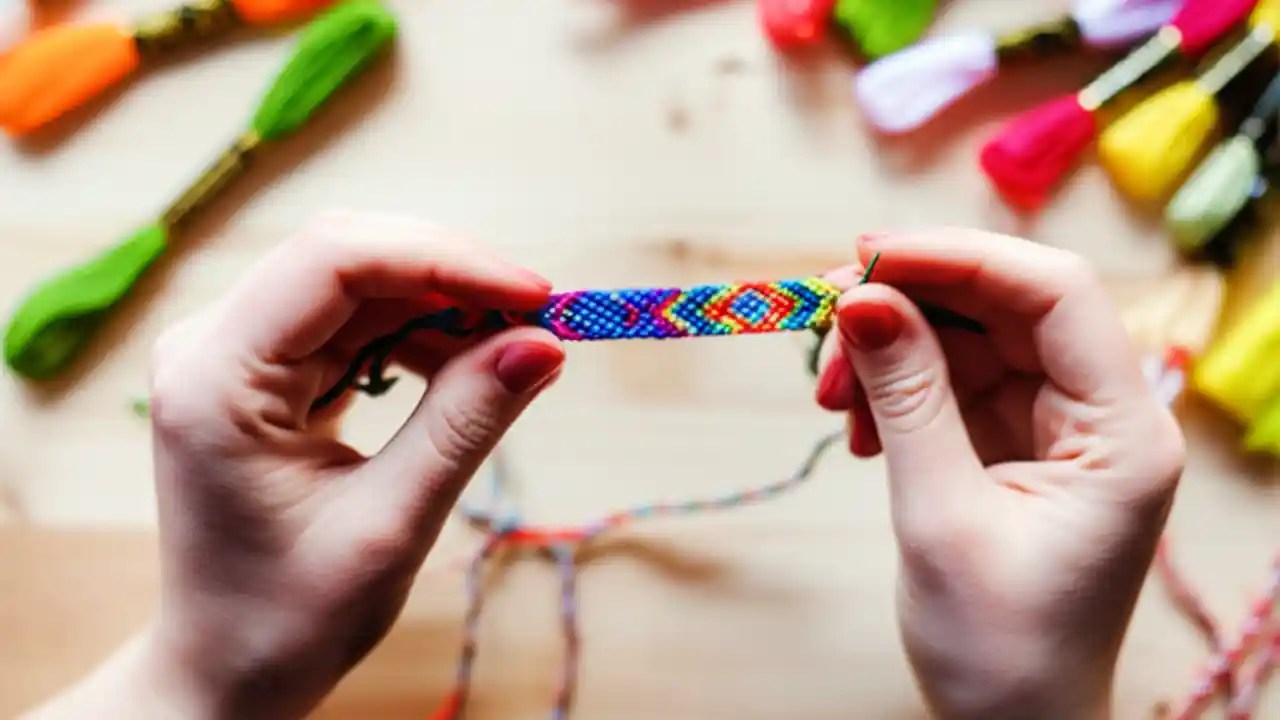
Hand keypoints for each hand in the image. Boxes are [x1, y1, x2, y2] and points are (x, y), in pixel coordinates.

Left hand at [26, 212, 564, 719]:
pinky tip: (469, 364)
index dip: (443, 260)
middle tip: (540, 317)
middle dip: (451, 275)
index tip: (535, 295)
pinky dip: (423, 333)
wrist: (229, 670)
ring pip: (360, 283)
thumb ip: (464, 423)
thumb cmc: (289, 618)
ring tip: (515, 347)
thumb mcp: (389, 525)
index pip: (333, 261)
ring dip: (445, 303)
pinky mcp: (267, 371)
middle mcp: (213, 344)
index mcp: (215, 376)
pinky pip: (357, 321)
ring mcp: (236, 353)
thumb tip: (545, 342)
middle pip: (347, 256)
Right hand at [815, 231, 1183, 719]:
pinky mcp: (1016, 445)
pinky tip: (859, 430)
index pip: (1055, 292)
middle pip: (1005, 306)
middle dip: (909, 303)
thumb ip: (906, 397)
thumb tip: (860, 298)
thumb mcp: (940, 516)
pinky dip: (896, 390)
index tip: (867, 257)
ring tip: (831, 398)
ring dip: (890, 350)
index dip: (960, 258)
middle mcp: (1100, 415)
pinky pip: (952, 383)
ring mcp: (1057, 428)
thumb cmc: (997, 648)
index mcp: (1123, 432)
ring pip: (969, 339)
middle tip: (824, 320)